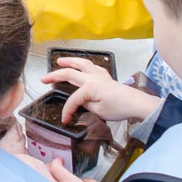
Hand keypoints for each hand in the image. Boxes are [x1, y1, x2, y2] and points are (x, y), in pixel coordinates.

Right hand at [41, 58, 160, 123]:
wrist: (138, 104)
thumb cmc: (119, 108)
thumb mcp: (99, 112)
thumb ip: (86, 105)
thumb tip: (81, 102)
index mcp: (89, 87)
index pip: (73, 99)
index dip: (67, 110)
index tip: (65, 120)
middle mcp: (92, 78)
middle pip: (70, 74)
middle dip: (54, 75)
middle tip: (43, 78)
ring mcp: (100, 75)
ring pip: (82, 64)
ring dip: (69, 61)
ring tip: (60, 61)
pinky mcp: (107, 77)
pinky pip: (93, 67)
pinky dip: (85, 65)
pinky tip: (83, 66)